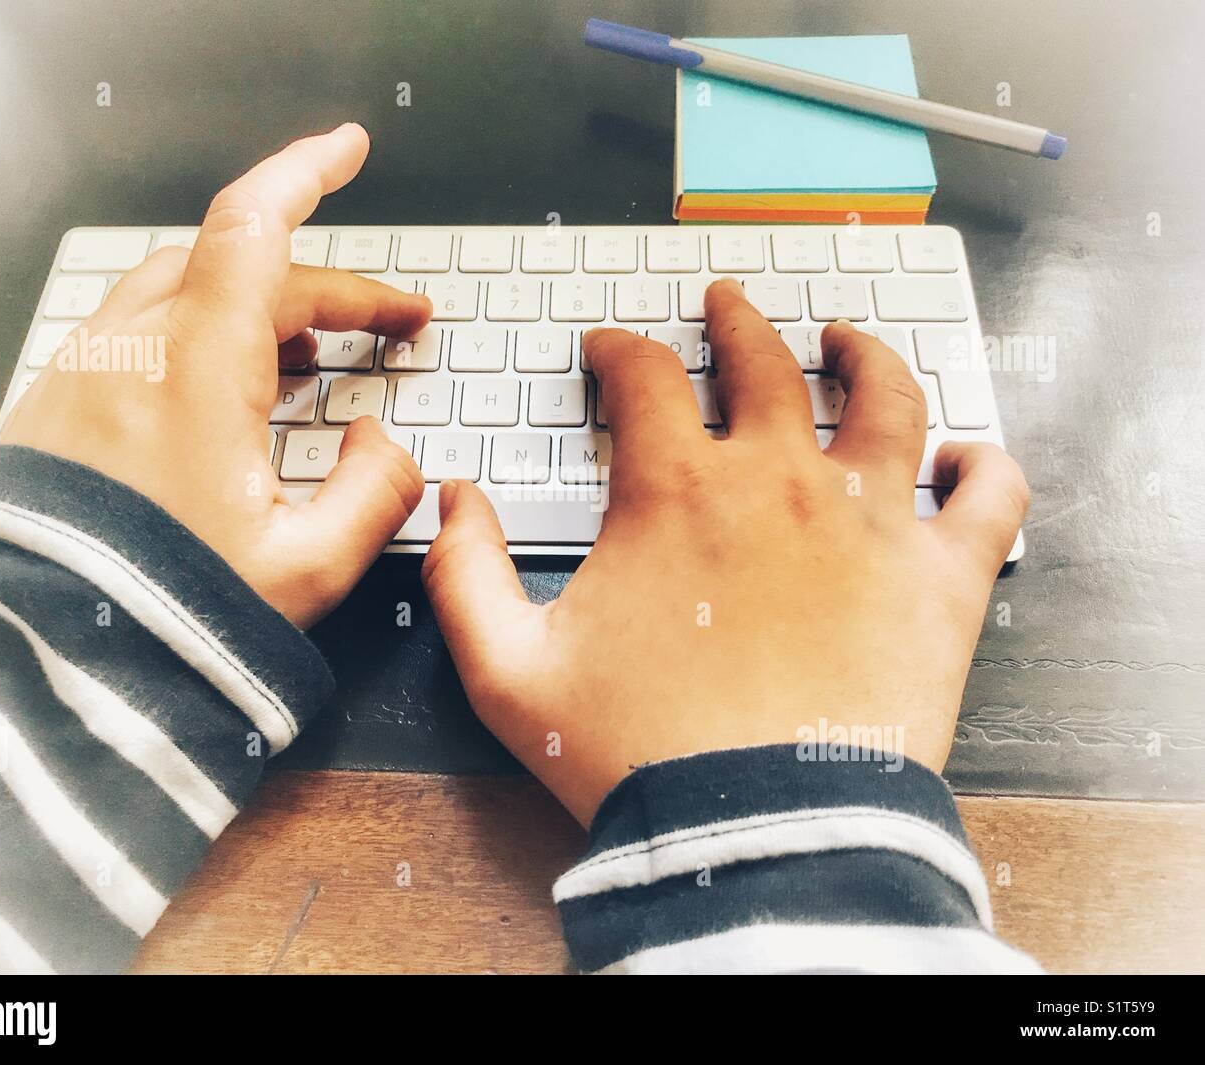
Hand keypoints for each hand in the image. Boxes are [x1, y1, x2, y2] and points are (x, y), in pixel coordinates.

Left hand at [0, 124, 432, 626]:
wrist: (44, 663)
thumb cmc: (162, 620)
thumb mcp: (308, 570)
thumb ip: (378, 494)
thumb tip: (391, 449)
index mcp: (194, 368)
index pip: (253, 226)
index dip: (307, 172)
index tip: (347, 149)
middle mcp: (133, 352)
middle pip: (245, 274)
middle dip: (333, 292)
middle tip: (394, 326)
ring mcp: (89, 375)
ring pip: (190, 299)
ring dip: (268, 315)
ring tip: (321, 357)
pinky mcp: (65, 408)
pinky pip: (147, 339)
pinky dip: (210, 343)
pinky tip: (239, 394)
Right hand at [424, 279, 1028, 825]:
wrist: (753, 836)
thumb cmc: (636, 756)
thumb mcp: (509, 672)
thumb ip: (464, 574)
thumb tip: (454, 499)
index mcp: (677, 493)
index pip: (643, 378)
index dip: (618, 350)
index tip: (609, 353)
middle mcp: (779, 483)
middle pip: (763, 361)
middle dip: (736, 321)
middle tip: (725, 306)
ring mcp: (870, 523)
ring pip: (886, 398)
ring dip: (865, 357)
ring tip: (848, 343)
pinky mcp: (939, 581)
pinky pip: (990, 496)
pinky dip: (985, 465)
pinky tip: (966, 455)